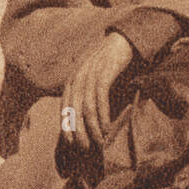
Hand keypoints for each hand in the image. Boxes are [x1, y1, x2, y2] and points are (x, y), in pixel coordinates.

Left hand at [61, 32, 134, 151]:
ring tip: (100, 142)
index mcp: (71, 81)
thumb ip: (88, 93)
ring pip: (86, 107)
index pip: (64, 109)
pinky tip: (108, 127)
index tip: (73, 145)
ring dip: (93, 128)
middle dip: (79, 132)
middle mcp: (76, 78)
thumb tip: (88, 118)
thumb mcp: (94, 78)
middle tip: (86, 149)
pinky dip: (103, 115)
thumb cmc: (111, 63)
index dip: (67, 128)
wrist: (124, 40)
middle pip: (73, 111)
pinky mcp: (103, 72)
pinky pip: (100, 99)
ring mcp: (89, 74)